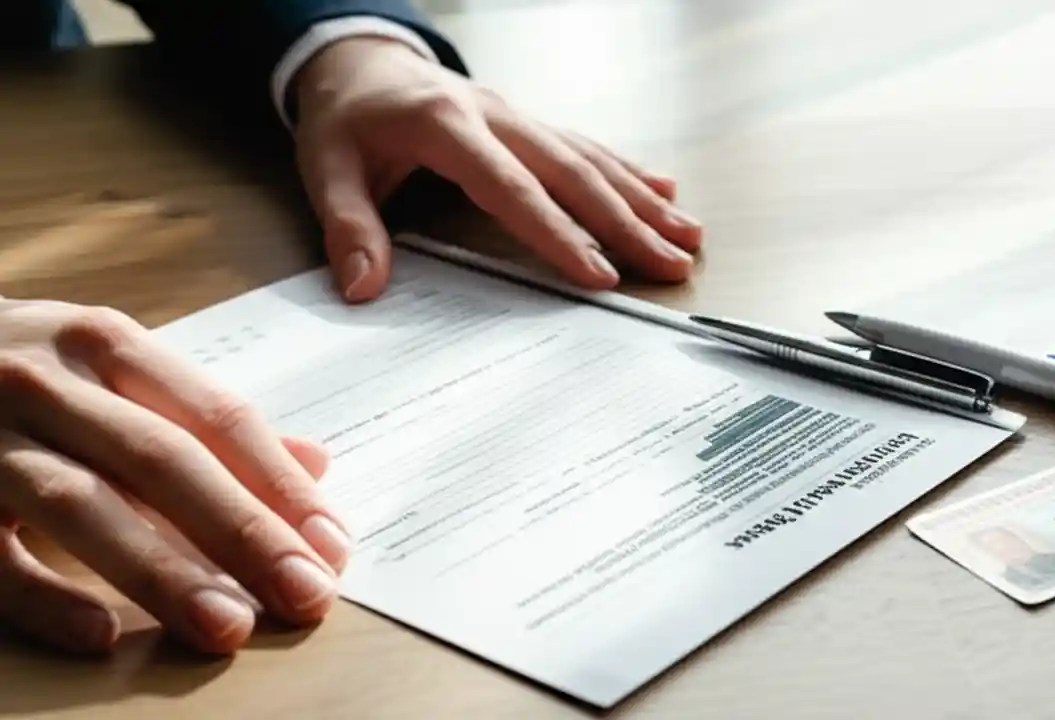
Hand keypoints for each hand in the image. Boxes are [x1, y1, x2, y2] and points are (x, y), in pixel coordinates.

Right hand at [0, 299, 346, 653]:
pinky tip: (101, 636)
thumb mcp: (110, 368)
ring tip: (229, 626)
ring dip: (163, 569)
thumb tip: (315, 462)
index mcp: (106, 344)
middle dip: (245, 532)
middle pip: (164, 460)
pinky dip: (43, 597)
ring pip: (83, 504)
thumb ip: (206, 418)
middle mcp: (45, 381)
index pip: (218, 416)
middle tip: (308, 594)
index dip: (281, 485)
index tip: (335, 546)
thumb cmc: (21, 370)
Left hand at [293, 36, 702, 302]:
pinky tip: (666, 191)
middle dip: (627, 222)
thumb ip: (347, 227)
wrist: (359, 60)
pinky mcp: (529, 122)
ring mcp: (519, 115)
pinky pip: (587, 146)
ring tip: (688, 236)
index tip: (597, 274)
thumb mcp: (325, 168)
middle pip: (572, 172)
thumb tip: (363, 288)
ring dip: (643, 199)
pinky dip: (630, 171)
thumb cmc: (346, 119)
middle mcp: (496, 115)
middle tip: (671, 265)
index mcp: (446, 125)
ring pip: (591, 157)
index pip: (511, 187)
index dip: (557, 233)